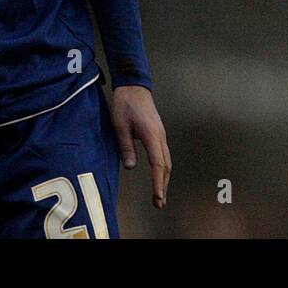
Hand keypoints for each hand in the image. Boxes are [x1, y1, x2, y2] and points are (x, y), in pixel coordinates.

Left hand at [111, 85, 171, 208]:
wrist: (133, 86)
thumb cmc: (125, 104)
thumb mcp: (120, 126)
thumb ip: (126, 147)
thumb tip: (130, 167)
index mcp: (151, 135)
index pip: (158, 164)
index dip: (158, 183)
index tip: (158, 197)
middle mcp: (160, 136)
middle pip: (166, 165)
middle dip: (163, 185)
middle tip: (159, 202)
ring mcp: (160, 134)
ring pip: (166, 160)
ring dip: (164, 177)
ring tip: (160, 194)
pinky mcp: (158, 132)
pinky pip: (163, 153)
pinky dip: (163, 167)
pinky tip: (159, 174)